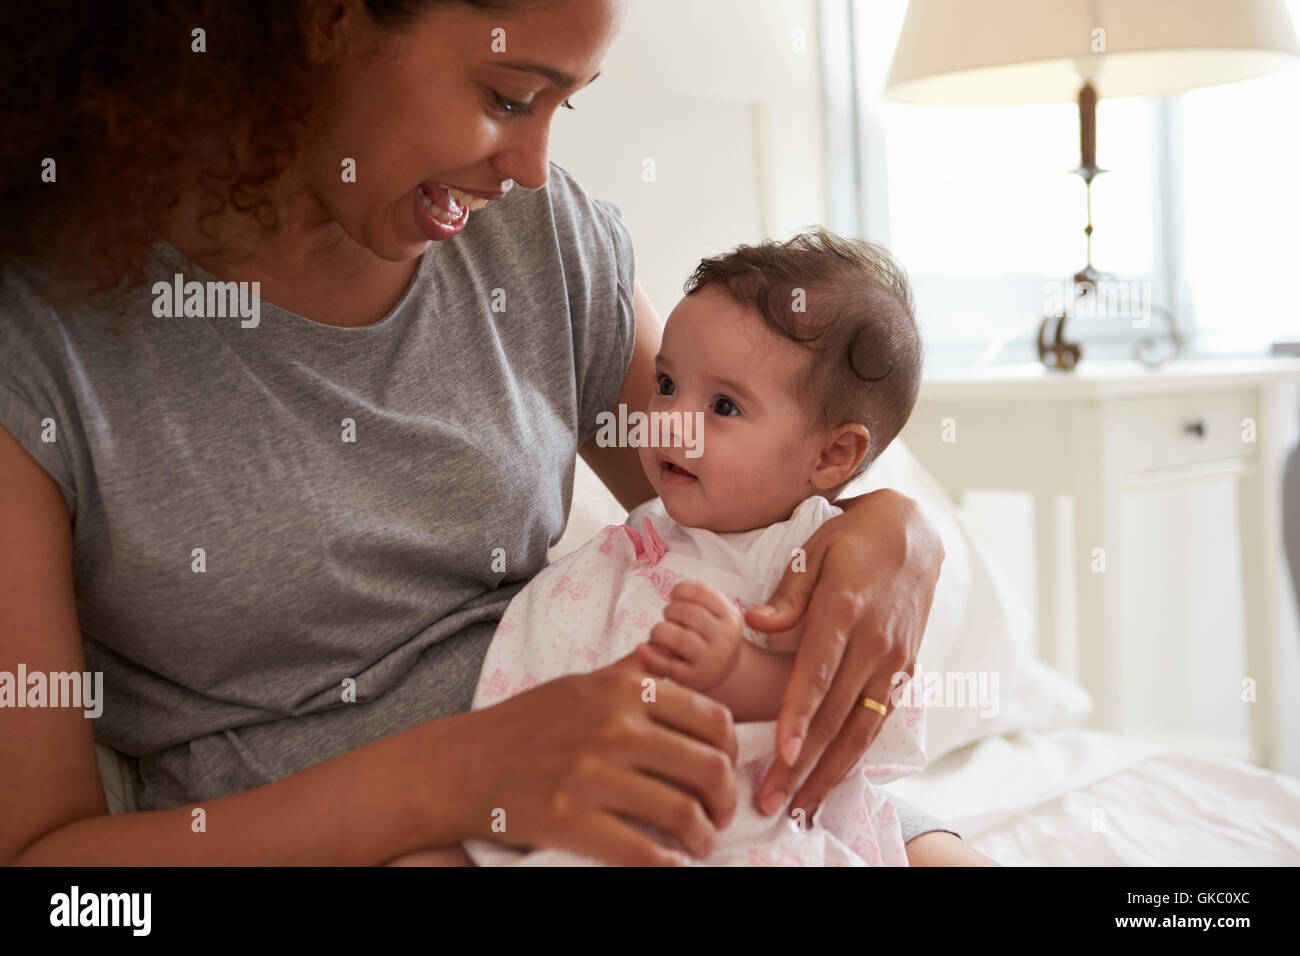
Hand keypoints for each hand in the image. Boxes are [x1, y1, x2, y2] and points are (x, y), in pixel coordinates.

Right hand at [456, 653, 738, 864]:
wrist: (462, 764)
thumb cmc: (528, 723)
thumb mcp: (584, 683)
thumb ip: (633, 674)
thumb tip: (675, 664)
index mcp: (625, 689)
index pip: (713, 720)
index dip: (731, 755)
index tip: (723, 775)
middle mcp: (615, 727)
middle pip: (709, 768)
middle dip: (726, 801)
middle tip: (720, 816)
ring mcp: (592, 774)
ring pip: (685, 812)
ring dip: (704, 837)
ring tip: (699, 844)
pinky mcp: (569, 820)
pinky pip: (642, 852)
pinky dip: (668, 865)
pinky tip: (670, 865)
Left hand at [636, 580, 744, 691]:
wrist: (724, 671)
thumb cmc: (711, 635)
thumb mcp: (718, 615)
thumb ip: (700, 600)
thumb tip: (674, 592)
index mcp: (731, 618)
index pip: (702, 593)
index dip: (681, 589)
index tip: (675, 595)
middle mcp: (724, 640)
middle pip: (688, 613)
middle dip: (671, 610)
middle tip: (669, 617)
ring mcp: (709, 661)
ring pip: (678, 638)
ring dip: (660, 631)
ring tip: (660, 633)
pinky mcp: (692, 679)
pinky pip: (666, 665)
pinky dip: (649, 655)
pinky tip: (641, 647)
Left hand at [744, 488, 942, 818]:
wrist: (915, 534)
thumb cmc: (853, 539)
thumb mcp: (814, 551)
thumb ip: (787, 594)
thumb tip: (755, 623)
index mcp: (846, 612)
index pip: (817, 675)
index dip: (799, 717)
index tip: (781, 754)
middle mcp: (875, 645)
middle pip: (835, 715)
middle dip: (804, 764)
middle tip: (774, 801)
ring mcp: (894, 661)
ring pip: (861, 729)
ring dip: (831, 772)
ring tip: (802, 806)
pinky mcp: (905, 670)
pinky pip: (878, 721)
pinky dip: (857, 754)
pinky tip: (834, 778)